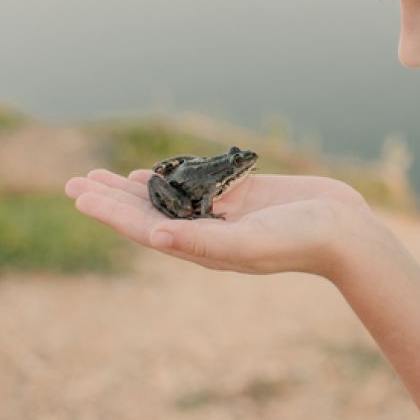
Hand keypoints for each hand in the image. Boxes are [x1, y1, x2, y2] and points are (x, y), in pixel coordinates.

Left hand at [63, 168, 374, 280]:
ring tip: (100, 177)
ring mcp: (225, 212)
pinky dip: (172, 175)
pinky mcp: (243, 193)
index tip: (79, 195)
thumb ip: (203, 241)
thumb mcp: (249, 243)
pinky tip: (152, 171)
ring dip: (133, 187)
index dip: (109, 212)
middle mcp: (207, 231)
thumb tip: (156, 237)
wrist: (346, 232)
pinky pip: (198, 182)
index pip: (144, 227)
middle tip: (73, 183)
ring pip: (168, 196)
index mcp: (202, 248)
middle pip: (146, 211)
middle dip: (110, 198)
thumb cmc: (301, 241)